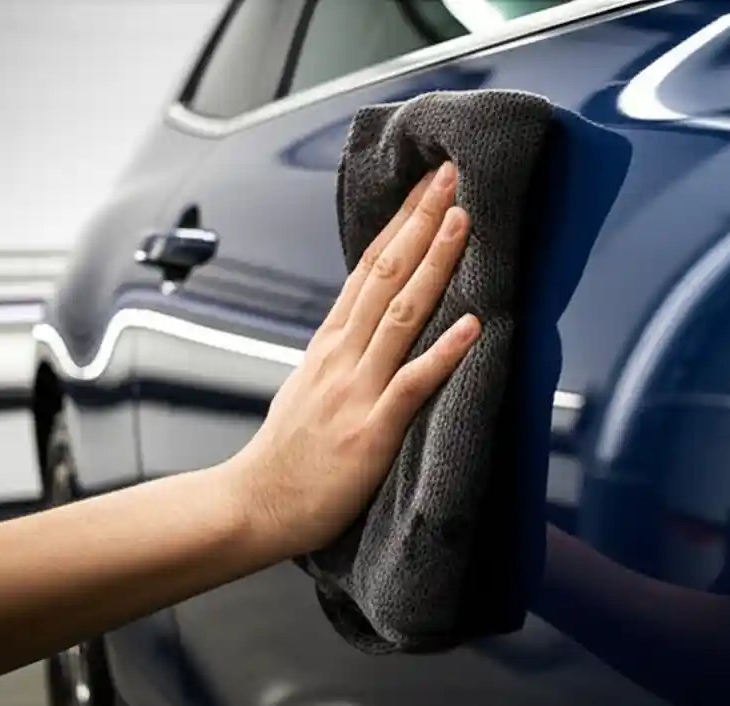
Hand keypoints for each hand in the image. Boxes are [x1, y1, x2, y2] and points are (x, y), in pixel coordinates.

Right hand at [232, 162, 477, 556]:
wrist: (255, 504)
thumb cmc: (287, 452)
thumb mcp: (307, 383)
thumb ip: (340, 351)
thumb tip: (369, 324)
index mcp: (330, 344)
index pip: (369, 268)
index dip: (401, 223)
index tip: (427, 187)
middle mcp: (342, 356)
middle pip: (386, 275)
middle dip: (422, 222)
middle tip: (451, 177)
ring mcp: (355, 390)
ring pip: (401, 315)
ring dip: (435, 265)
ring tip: (464, 223)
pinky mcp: (370, 431)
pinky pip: (412, 385)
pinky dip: (443, 353)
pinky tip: (474, 325)